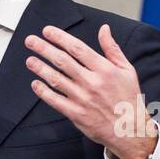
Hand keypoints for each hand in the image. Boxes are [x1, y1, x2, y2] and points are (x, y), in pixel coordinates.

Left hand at [25, 24, 158, 158]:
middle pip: (62, 61)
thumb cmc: (129, 98)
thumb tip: (104, 29)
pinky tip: (35, 83)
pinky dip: (43, 92)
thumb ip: (112, 48)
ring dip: (40, 68)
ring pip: (56, 79)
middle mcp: (92, 82)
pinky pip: (55, 100)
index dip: (60, 38)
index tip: (47, 31)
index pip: (77, 48)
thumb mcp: (126, 70)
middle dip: (44, 48)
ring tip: (30, 60)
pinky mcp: (76, 114)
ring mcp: (82, 99)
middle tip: (31, 41)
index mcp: (104, 69)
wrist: (130, 129)